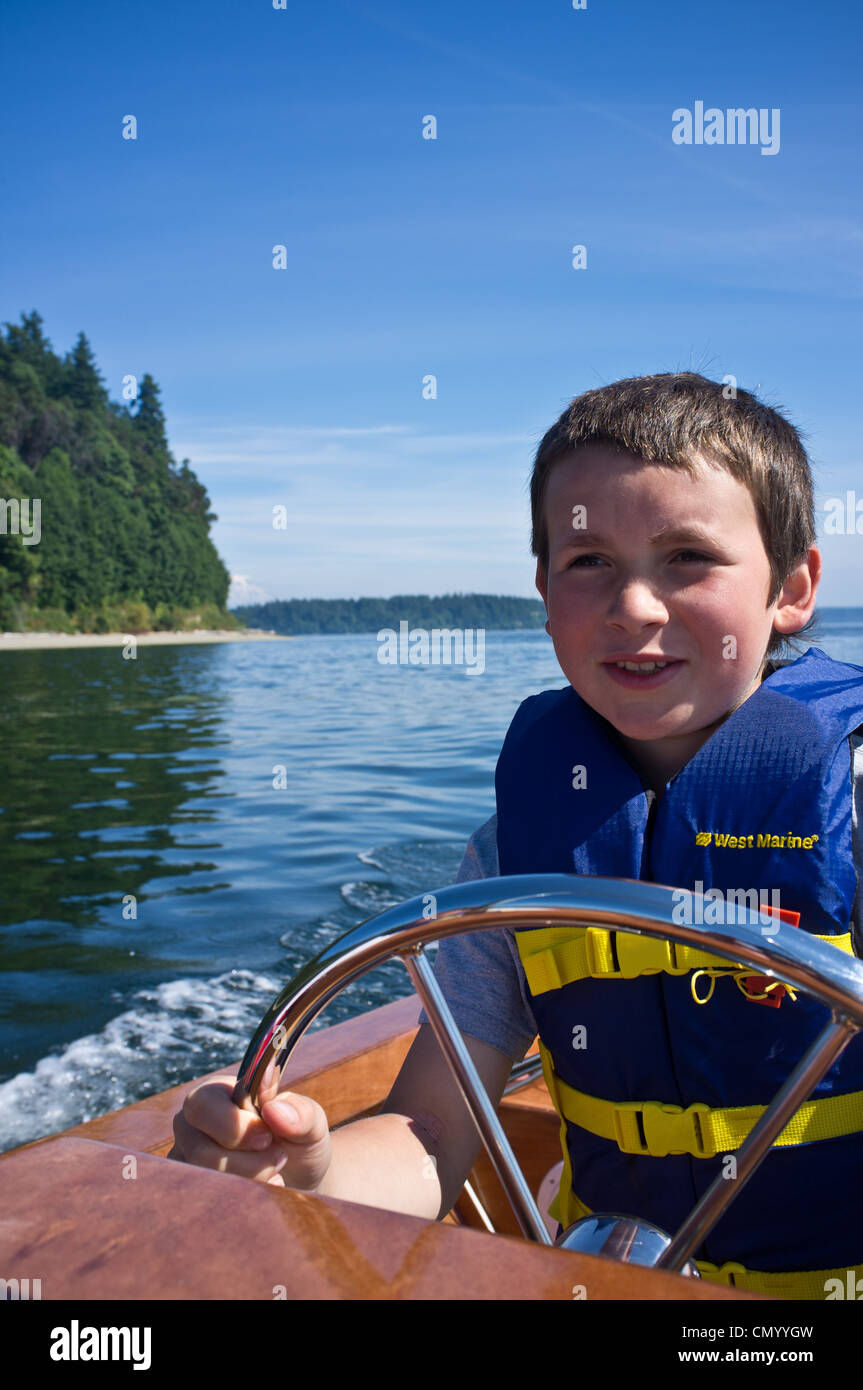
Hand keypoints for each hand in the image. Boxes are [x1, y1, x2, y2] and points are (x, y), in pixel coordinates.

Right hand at [169, 1070, 331, 1190]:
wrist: (298, 1178)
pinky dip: (239, 1201)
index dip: (236, 1127)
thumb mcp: (311, 1123)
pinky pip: (205, 1203)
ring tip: (273, 1172)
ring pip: (204, 1182)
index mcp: (216, 1094)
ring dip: (247, 1183)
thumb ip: (301, 1112)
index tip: (268, 1138)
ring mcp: (186, 1160)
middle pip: (201, 1150)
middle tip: (278, 1157)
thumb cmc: (299, 1140)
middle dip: (248, 1163)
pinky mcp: (191, 1190)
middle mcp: (192, 1126)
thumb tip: (274, 1110)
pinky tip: (260, 1191)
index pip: (203, 1105)